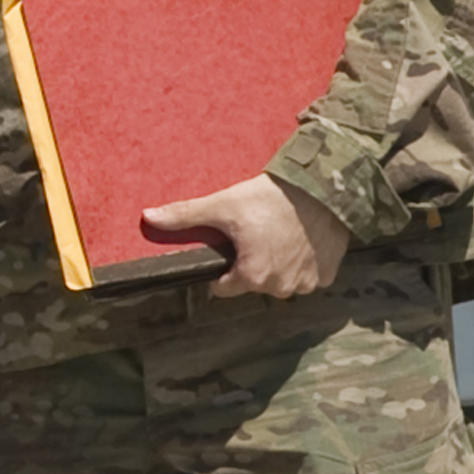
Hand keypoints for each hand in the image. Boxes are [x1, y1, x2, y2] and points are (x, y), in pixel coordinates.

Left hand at [139, 171, 349, 301]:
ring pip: (281, 281)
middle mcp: (279, 288)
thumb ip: (184, 216)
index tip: (233, 244)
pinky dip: (303, 262)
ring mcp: (306, 283)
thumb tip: (147, 217)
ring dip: (278, 265)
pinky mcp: (327, 275)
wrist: (322, 186)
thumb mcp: (223, 204)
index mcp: (251, 277)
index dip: (225, 266)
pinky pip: (308, 275)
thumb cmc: (270, 197)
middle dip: (252, 264)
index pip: (224, 287)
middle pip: (253, 284)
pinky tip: (301, 240)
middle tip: (257, 234)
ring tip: (279, 235)